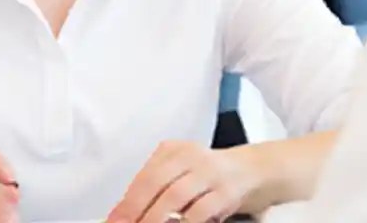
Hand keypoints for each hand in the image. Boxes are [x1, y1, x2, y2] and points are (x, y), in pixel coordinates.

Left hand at [108, 141, 261, 222]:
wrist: (252, 170)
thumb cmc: (209, 174)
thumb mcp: (182, 170)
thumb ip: (156, 187)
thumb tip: (123, 213)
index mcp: (174, 150)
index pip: (144, 175)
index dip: (127, 200)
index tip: (114, 219)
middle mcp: (190, 157)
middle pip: (156, 182)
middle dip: (137, 209)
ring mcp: (210, 172)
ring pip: (176, 195)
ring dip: (156, 218)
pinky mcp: (226, 191)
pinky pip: (201, 210)